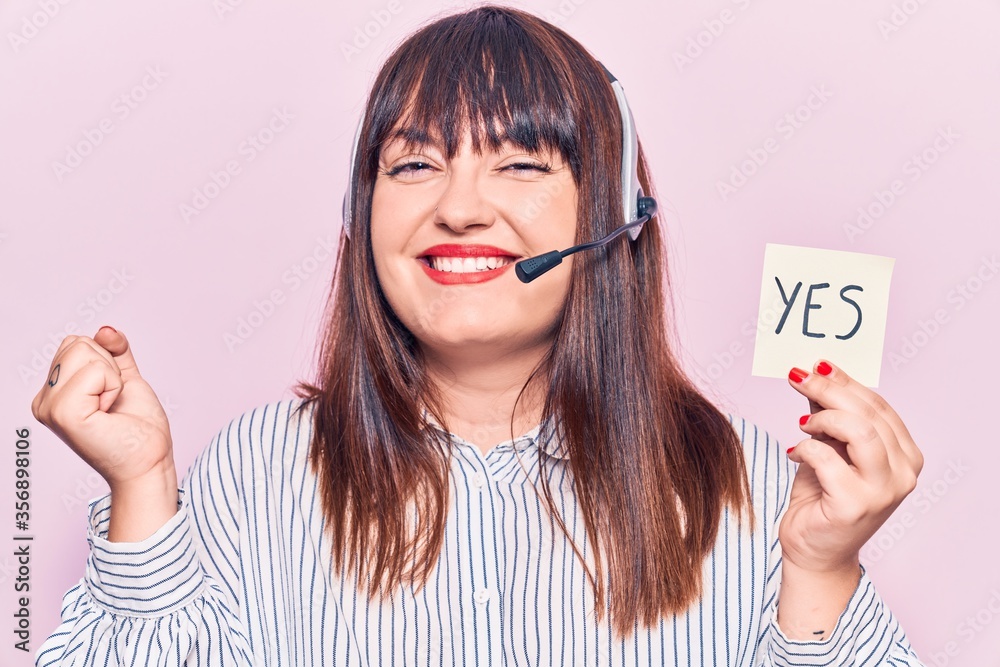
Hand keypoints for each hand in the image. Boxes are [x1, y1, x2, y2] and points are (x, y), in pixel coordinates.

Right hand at [30, 327, 174, 489]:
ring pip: (85, 352)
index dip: (105, 361)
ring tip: (110, 407)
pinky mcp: (64, 413)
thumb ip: (114, 351)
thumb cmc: (138, 429)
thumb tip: (106, 329)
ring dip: (112, 377)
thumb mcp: (125, 379)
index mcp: (52, 393)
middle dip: (108, 366)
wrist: (149, 461)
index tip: (110, 395)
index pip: (74, 343)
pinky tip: (109, 412)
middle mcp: (44, 401)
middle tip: (112, 402)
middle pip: (78, 343)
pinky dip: (114, 385)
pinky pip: (95, 370)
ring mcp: (50, 407)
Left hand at [780, 359, 923, 574]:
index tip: (817, 365)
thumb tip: (818, 373)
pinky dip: (806, 448)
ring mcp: (883, 491)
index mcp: (906, 455)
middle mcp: (904, 473)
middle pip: (868, 414)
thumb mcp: (830, 447)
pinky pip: (828, 459)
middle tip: (798, 376)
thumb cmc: (823, 496)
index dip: (846, 382)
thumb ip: (830, 415)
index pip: (879, 406)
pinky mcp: (855, 505)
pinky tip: (794, 452)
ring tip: (802, 424)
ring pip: (859, 431)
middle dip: (829, 389)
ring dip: (823, 418)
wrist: (814, 550)